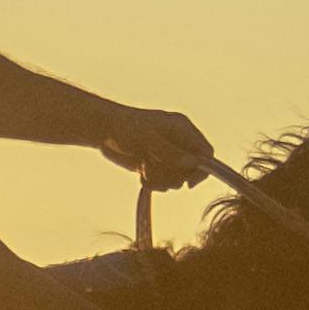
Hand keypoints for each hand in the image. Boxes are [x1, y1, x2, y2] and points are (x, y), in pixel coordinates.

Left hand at [94, 105, 223, 194]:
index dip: (201, 169)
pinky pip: (165, 182)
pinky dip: (154, 183)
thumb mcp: (148, 138)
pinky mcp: (157, 166)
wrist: (103, 130)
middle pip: (192, 169)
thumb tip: (193, 162)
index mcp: (182, 129)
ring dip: (162, 180)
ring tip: (145, 170)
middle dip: (175, 175)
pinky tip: (141, 174)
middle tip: (155, 171)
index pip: (205, 152)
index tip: (189, 182)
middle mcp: (179, 142)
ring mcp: (168, 155)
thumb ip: (170, 152)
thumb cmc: (125, 127)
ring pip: (178, 178)